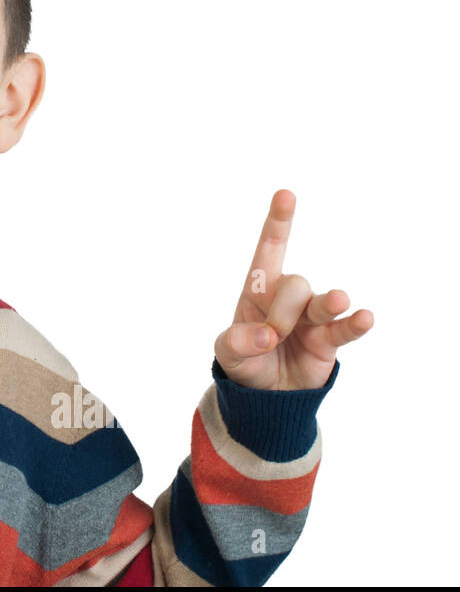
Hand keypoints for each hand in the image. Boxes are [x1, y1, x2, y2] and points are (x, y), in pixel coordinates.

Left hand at [214, 189, 373, 389]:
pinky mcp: (328, 340)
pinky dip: (354, 323)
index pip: (268, 252)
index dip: (278, 224)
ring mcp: (311, 317)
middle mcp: (288, 299)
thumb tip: (267, 336)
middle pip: (294, 285)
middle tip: (273, 336)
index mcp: (258, 292)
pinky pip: (344, 328)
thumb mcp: (228, 353)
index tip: (286, 195)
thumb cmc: (245, 363)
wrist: (266, 397)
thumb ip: (239, 342)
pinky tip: (365, 317)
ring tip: (338, 301)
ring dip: (328, 303)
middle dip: (283, 310)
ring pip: (321, 303)